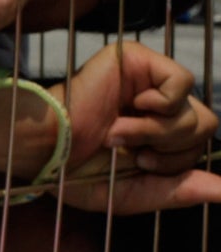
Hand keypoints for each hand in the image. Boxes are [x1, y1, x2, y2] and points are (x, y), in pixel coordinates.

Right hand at [55, 41, 220, 212]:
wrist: (46, 147)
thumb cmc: (76, 170)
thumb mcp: (135, 192)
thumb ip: (181, 190)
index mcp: (157, 131)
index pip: (199, 143)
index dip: (178, 162)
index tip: (138, 164)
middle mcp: (157, 103)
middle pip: (205, 126)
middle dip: (172, 150)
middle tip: (132, 152)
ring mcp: (148, 79)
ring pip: (193, 109)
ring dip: (157, 131)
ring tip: (119, 132)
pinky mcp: (137, 59)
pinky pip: (181, 81)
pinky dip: (164, 102)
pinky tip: (137, 106)